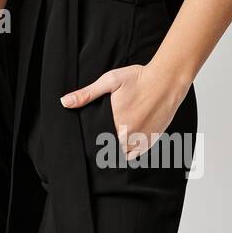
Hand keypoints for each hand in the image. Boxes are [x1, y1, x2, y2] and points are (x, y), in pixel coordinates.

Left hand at [60, 61, 189, 160]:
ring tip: (111, 143)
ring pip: (124, 154)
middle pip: (111, 150)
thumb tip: (65, 102)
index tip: (90, 141)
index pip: (98, 141)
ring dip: (116, 151)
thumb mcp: (109, 82)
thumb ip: (87, 94)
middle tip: (98, 142)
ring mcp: (142, 138)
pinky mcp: (153, 139)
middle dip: (104, 147)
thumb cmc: (138, 78)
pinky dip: (130, 153)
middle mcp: (129, 135)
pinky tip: (125, 146)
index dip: (93, 142)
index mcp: (116, 123)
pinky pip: (138, 154)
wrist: (166, 80)